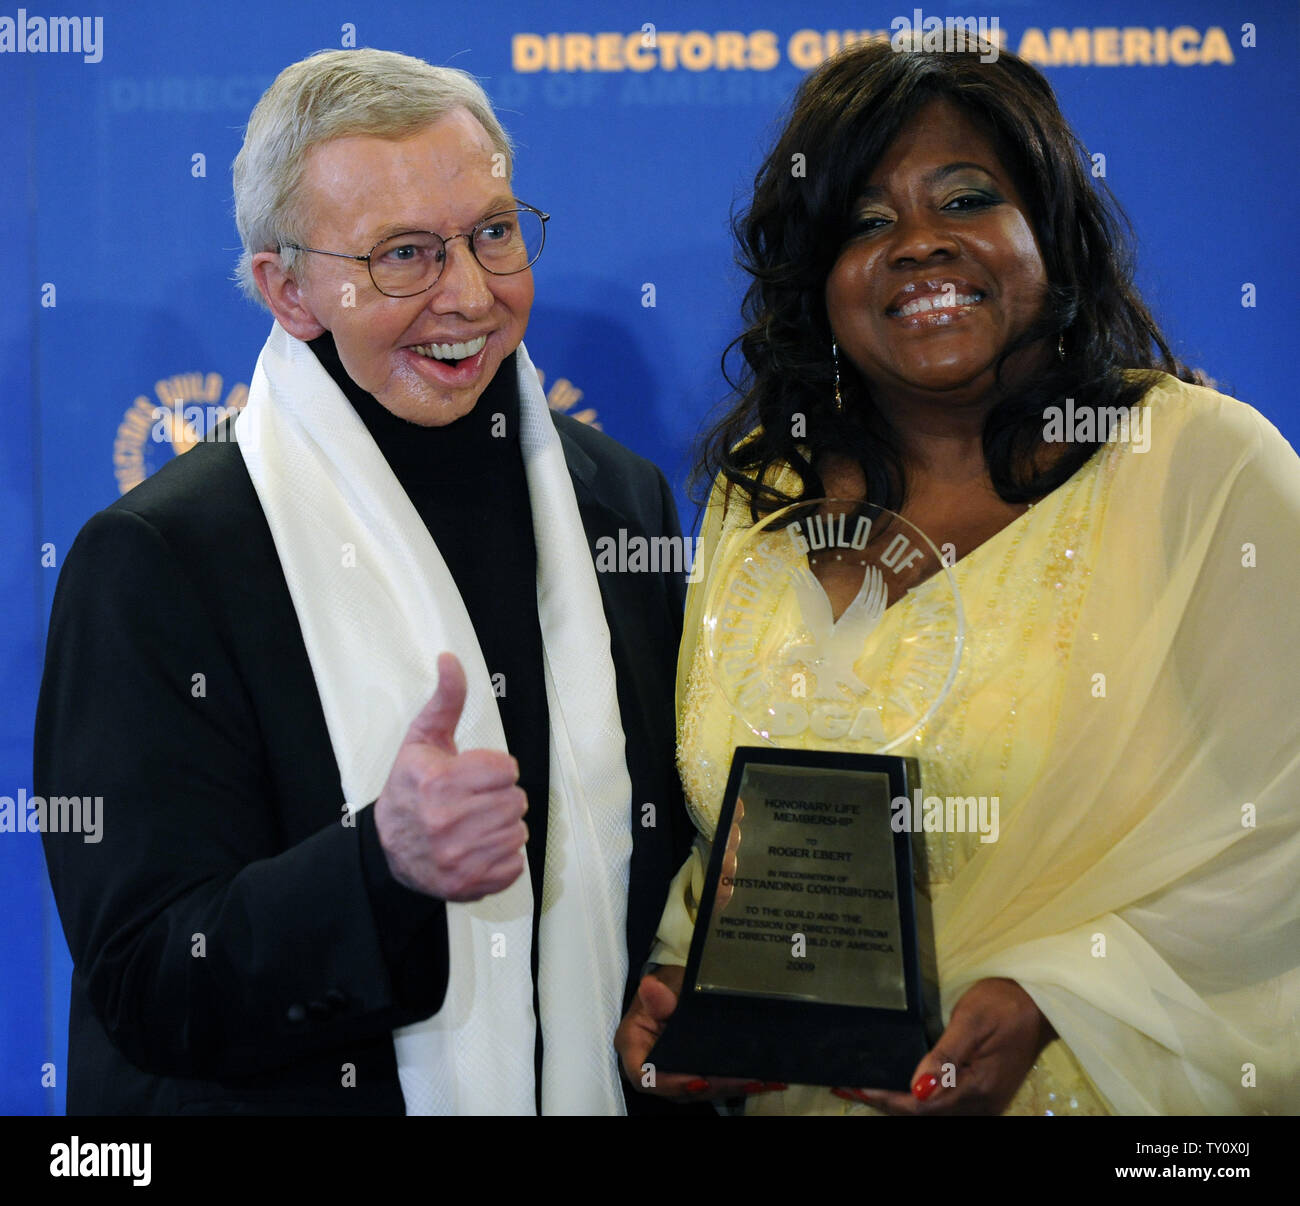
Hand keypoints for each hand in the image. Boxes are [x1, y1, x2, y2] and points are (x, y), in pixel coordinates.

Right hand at [374, 652, 527, 901]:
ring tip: (477, 823)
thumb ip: (445, 700)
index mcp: (438, 782)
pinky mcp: (468, 883)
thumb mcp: (422, 740)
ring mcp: (457, 856)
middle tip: (475, 800)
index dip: (495, 769)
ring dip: (503, 826)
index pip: (508, 769)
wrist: (387, 849)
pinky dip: (503, 857)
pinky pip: (515, 864)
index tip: (475, 775)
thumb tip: (450, 658)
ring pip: (518, 831)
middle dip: (500, 797)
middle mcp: (447, 821)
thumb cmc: (410, 788)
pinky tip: (479, 847)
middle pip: (516, 800)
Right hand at [614, 966, 780, 1101]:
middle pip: (678, 1088)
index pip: (645, 1075)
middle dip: (713, 1086)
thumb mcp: (661, 984)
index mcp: (634, 1045)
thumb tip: (649, 988)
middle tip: (744, 1079)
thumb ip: (658, 994)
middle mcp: (650, 1067)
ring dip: (729, 1087)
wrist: (672, 988)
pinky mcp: (690, 1073)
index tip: (699, 1079)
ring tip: (759, 1080)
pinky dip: (735, 1083)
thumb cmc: (663, 986)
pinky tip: (763, 1080)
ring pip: (698, 1089)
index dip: (671, 1083)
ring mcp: (671, 1073)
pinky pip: (711, 1083)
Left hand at [835, 978, 1053, 1114]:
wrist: (1038, 1003)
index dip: (889, 1100)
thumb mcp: (970, 1021)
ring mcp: (987, 1103)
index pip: (923, 1106)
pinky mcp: (986, 1096)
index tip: (858, 1088)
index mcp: (979, 1089)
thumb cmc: (1002, 1004)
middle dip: (891, 1105)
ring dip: (904, 1106)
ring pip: (938, 1115)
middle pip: (928, 1116)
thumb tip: (916, 1087)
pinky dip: (922, 1102)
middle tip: (854, 1089)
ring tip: (871, 1090)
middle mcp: (984, 1105)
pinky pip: (948, 1107)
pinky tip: (903, 1090)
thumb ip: (944, 1057)